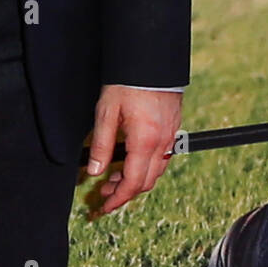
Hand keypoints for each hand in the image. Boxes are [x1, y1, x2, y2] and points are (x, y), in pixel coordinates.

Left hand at [85, 85, 180, 216]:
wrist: (150, 60)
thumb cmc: (128, 82)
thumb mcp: (106, 112)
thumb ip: (101, 144)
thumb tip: (95, 171)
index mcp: (145, 142)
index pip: (133, 183)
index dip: (118, 199)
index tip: (104, 206)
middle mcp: (162, 143)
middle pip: (146, 182)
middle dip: (125, 192)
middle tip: (105, 192)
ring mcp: (170, 136)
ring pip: (155, 171)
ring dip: (136, 180)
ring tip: (114, 177)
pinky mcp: (172, 128)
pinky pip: (162, 157)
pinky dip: (146, 166)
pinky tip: (132, 160)